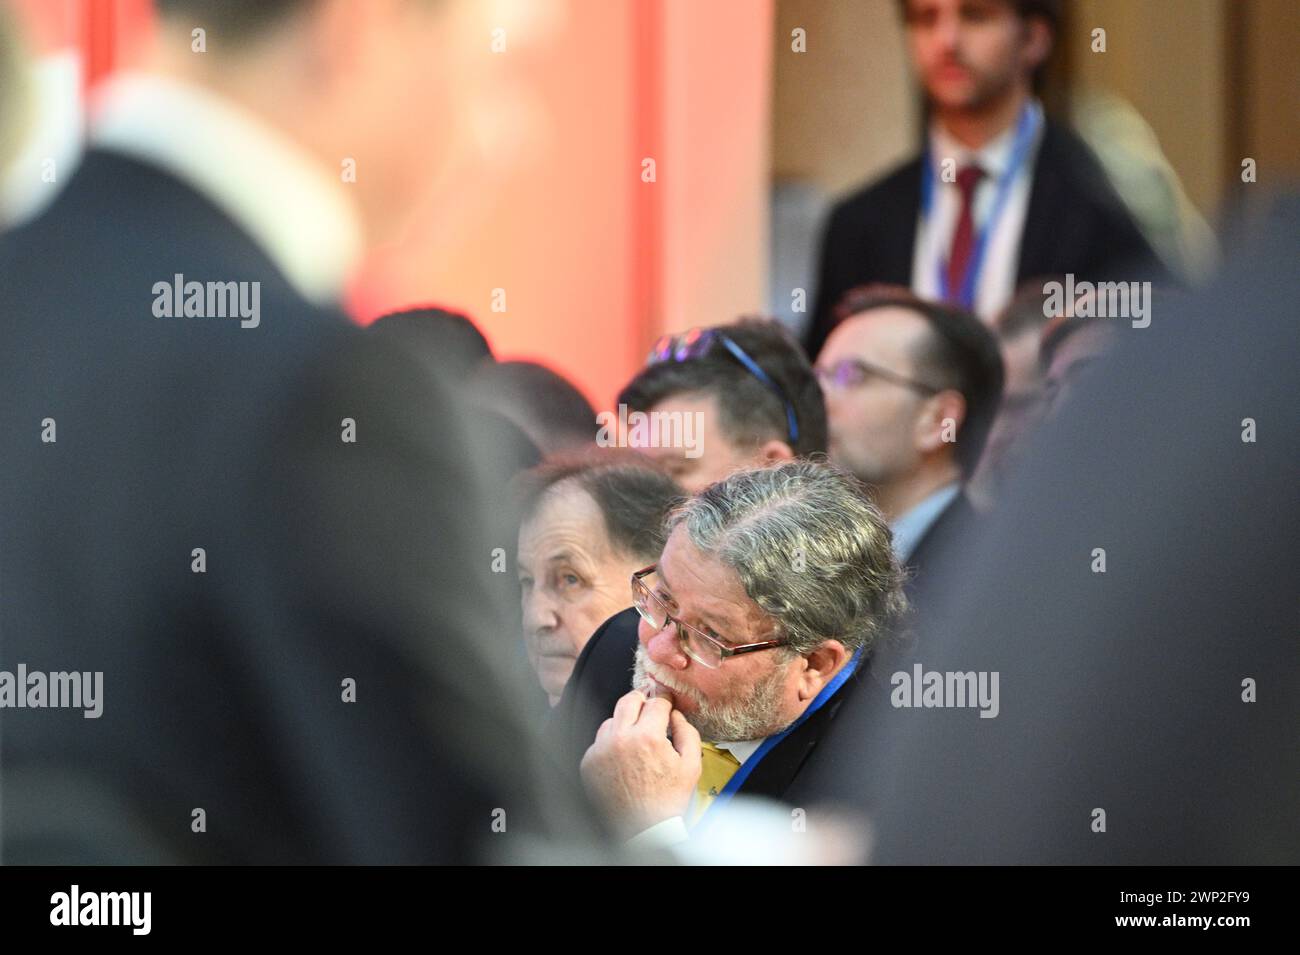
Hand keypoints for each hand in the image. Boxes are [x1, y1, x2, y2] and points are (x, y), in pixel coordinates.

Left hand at [580, 690, 701, 837]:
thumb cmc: (667, 800)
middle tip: (648, 703)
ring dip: (625, 723)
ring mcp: (601, 751)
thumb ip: (687, 732)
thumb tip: (676, 715)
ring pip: (612, 720)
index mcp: (647, 737)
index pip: (655, 703)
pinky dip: (611, 744)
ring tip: (636, 738)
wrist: (643, 829)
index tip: (665, 701)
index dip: (664, 699)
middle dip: (641, 699)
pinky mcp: (589, 763)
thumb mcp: (691, 765)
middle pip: (628, 701)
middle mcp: (620, 739)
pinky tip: (622, 757)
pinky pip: (599, 742)